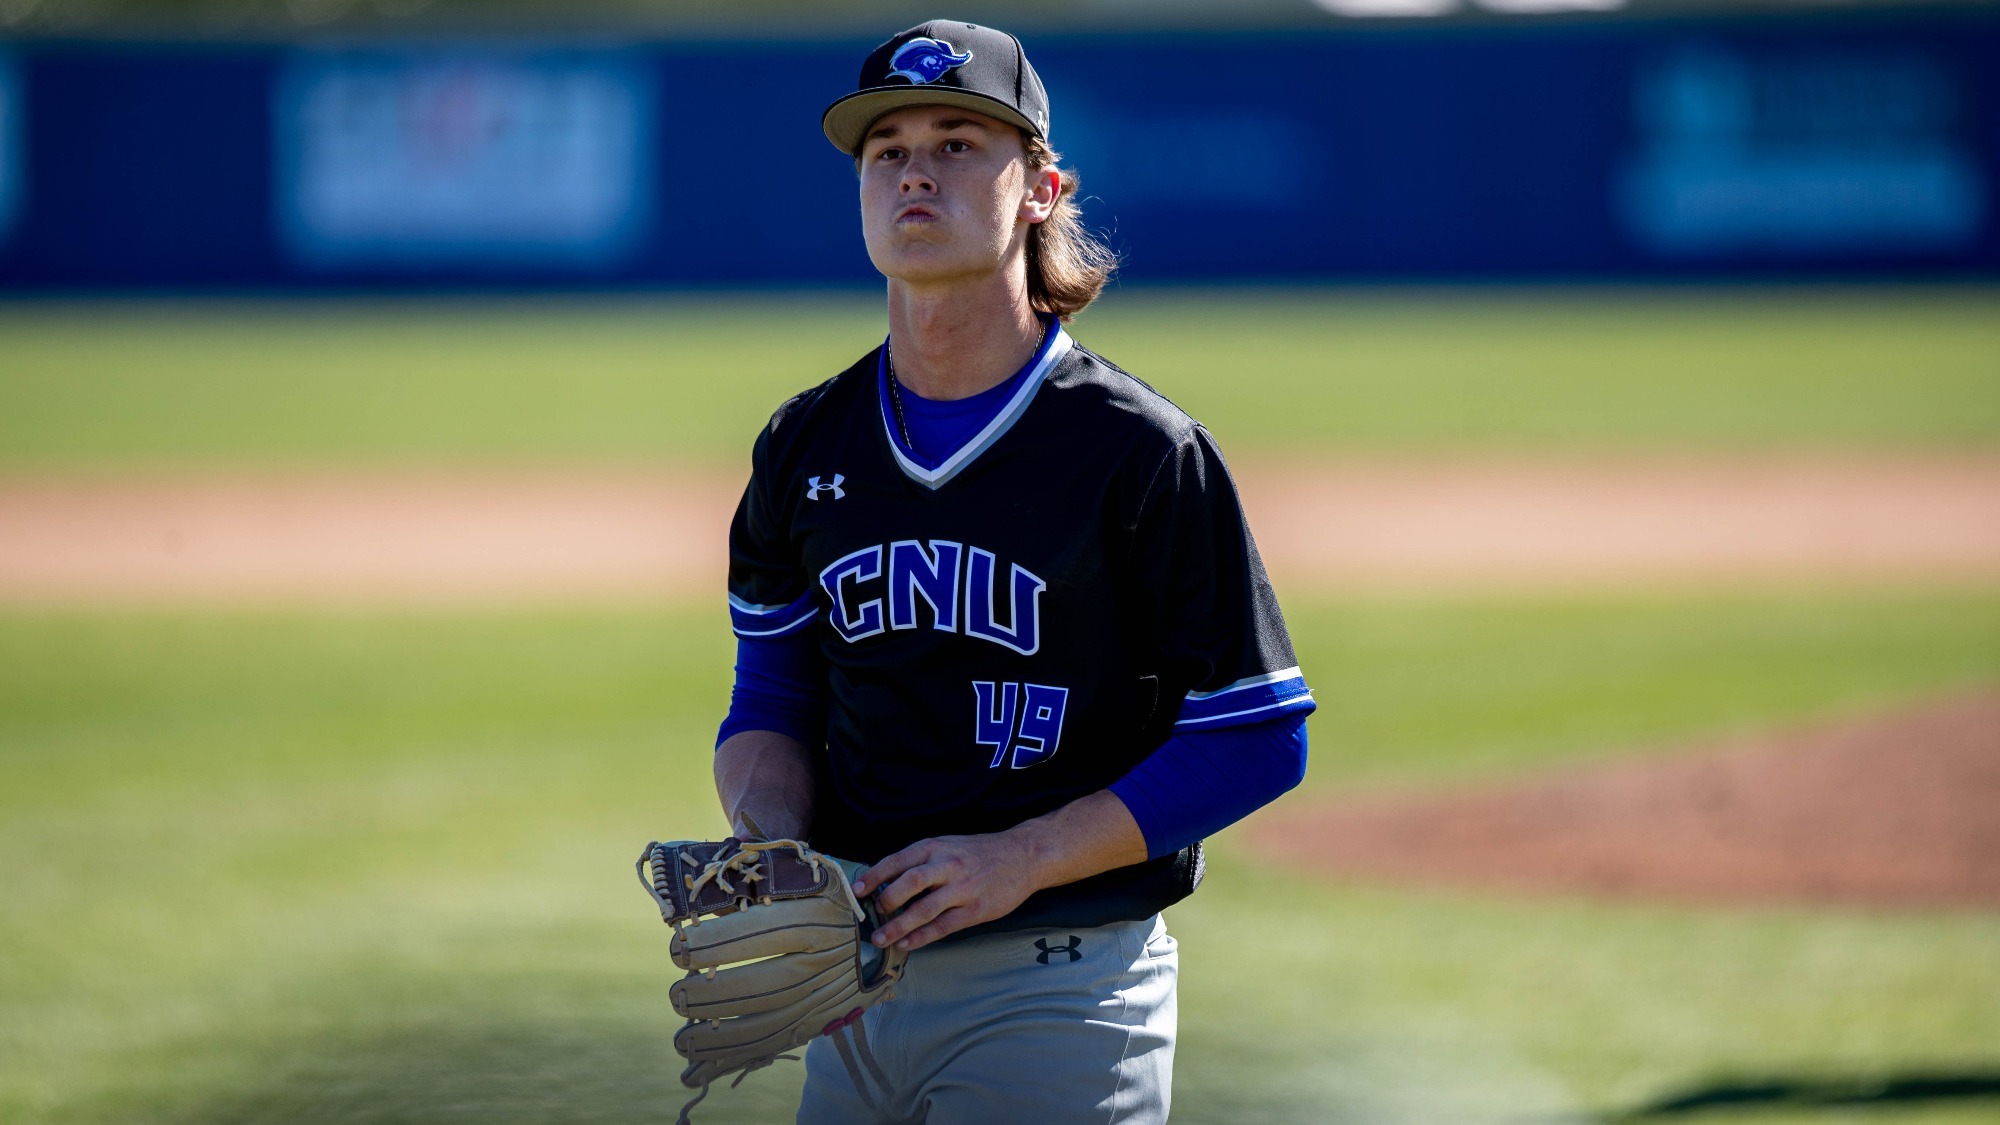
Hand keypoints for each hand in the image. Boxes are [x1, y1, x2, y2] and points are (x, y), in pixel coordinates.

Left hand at [852, 832, 1039, 952]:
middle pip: (911, 882)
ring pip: (925, 909)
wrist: (1022, 856)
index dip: (875, 875)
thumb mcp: (948, 845)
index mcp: (936, 847)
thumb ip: (922, 861)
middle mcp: (947, 865)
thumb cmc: (979, 852)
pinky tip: (908, 944)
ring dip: (900, 927)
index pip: (898, 860)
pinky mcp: (976, 909)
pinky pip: (944, 926)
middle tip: (873, 915)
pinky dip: (923, 937)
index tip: (857, 890)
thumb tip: (888, 882)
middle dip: (887, 900)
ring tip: (882, 940)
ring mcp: (963, 888)